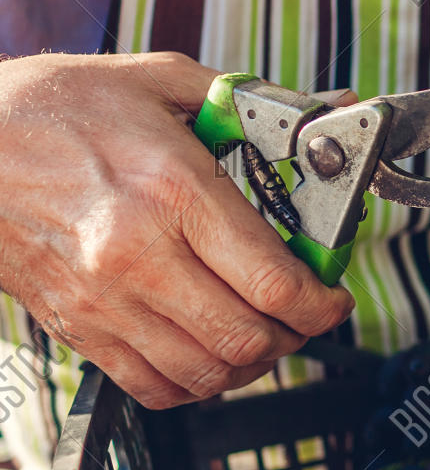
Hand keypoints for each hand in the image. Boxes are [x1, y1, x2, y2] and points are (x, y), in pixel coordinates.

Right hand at [0, 52, 354, 408]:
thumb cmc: (56, 107)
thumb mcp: (159, 82)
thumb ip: (251, 103)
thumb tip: (327, 114)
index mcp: (174, 191)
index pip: (274, 283)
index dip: (323, 304)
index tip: (333, 298)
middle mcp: (139, 255)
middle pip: (249, 337)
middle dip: (297, 335)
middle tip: (305, 315)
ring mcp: (104, 300)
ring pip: (209, 373)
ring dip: (253, 364)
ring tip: (264, 334)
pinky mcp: (77, 328)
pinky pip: (155, 387)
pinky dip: (198, 383)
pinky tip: (210, 352)